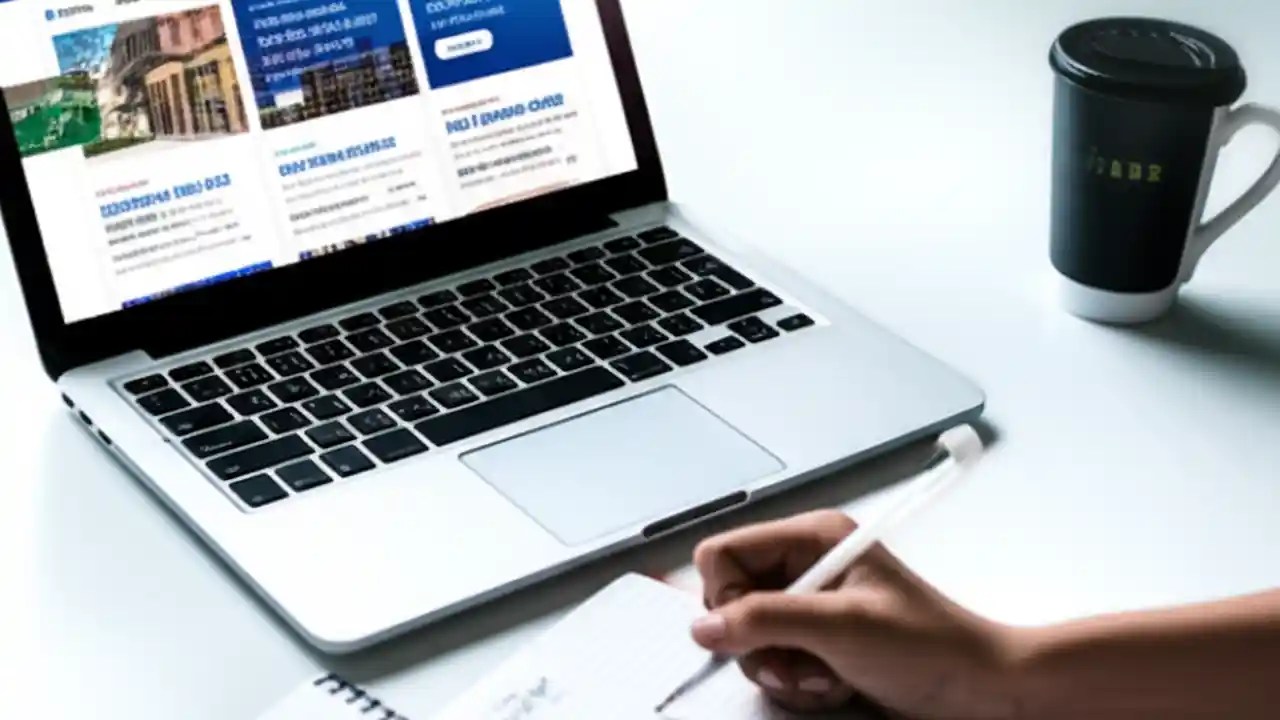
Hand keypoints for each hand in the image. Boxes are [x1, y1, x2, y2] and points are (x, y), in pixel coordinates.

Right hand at [690, 510, 1023, 718]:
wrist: (980, 689)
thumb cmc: (923, 646)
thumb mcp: (840, 627)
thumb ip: (765, 621)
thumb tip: (700, 629)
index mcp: (810, 537)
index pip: (722, 554)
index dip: (725, 598)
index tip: (754, 633)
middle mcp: (804, 564)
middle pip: (730, 601)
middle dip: (758, 644)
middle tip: (799, 664)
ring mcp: (810, 605)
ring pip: (748, 639)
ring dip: (781, 670)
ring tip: (825, 679)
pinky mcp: (818, 642)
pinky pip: (774, 663)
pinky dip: (797, 683)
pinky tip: (834, 686)